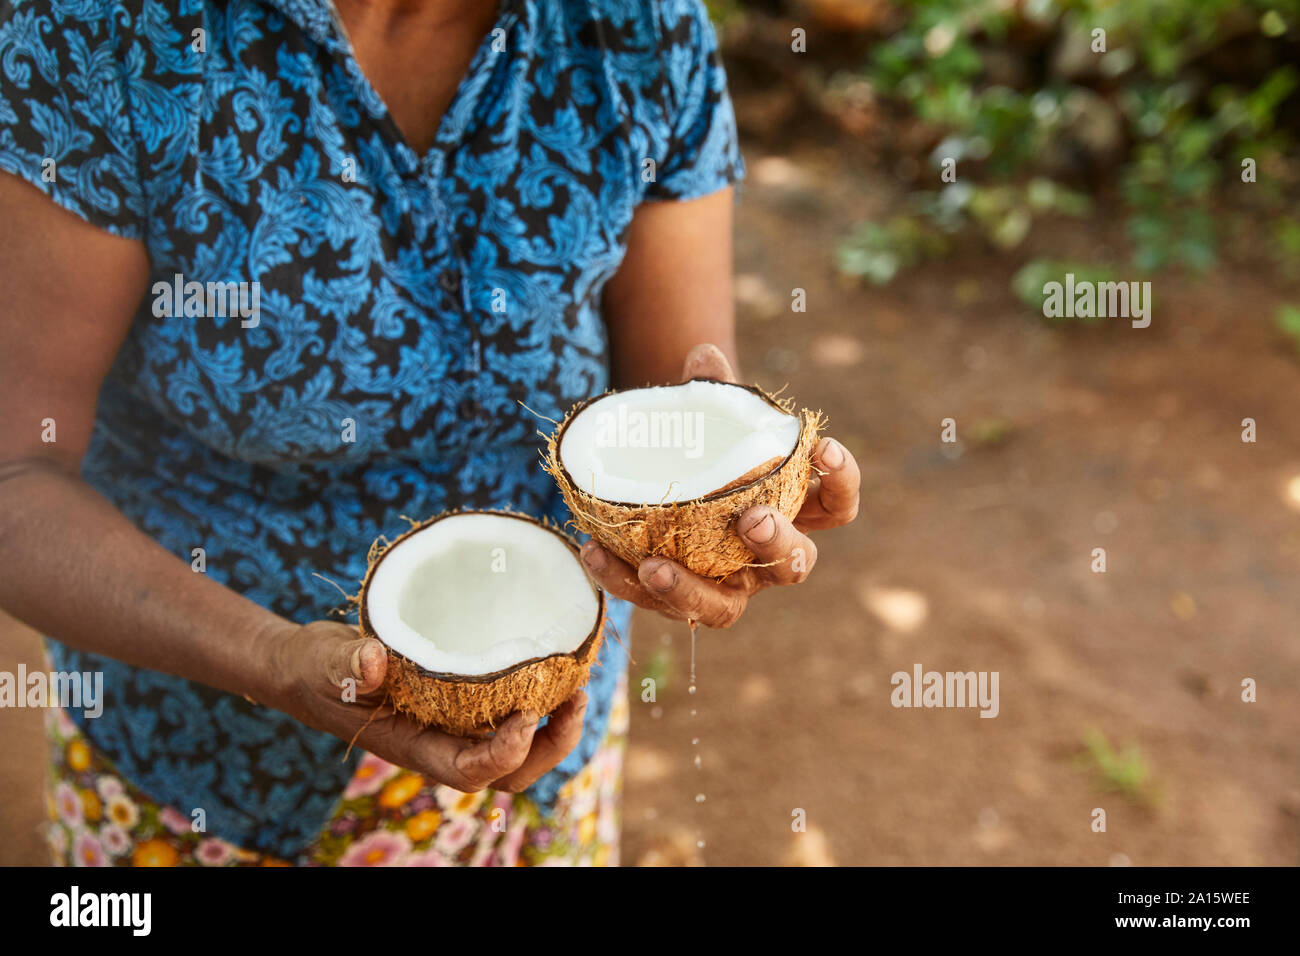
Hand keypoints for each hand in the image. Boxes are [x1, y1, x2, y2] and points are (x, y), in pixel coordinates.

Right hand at [259, 619, 587, 792]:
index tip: (528, 711)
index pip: (472, 770)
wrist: (309, 667)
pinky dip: (538, 698)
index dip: (506, 750)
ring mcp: (453, 727)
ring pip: (516, 749)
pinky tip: (553, 664)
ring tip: (576, 686)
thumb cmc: (315, 671)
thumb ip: (346, 663)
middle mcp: (441, 744)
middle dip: (549, 745)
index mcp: (415, 747)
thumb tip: (372, 661)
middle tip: (576, 698)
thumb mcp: (325, 664)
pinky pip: (507, 715)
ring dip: (552, 727)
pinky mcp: (460, 704)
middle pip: (509, 771)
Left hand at [578, 343, 859, 627]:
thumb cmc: (704, 455)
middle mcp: (765, 559)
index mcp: (791, 512)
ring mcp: (724, 587)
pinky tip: (593, 551)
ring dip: (691, 590)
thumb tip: (704, 356)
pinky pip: (654, 601)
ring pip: (722, 607)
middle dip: (778, 545)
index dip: (841, 481)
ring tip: (656, 566)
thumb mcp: (709, 423)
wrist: (665, 486)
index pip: (836, 506)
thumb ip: (711, 393)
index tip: (823, 447)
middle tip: (752, 519)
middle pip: (793, 566)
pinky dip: (622, 579)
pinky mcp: (677, 600)